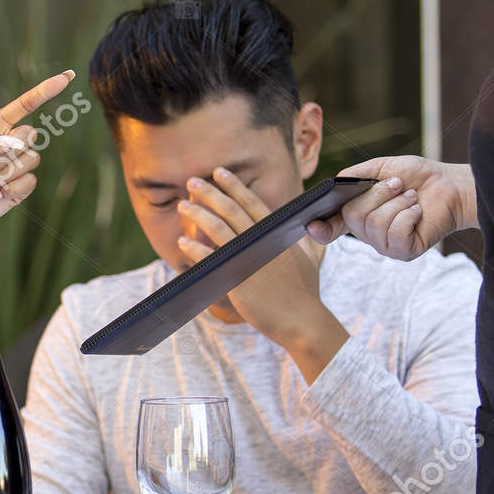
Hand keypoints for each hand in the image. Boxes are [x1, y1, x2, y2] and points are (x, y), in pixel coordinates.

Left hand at [0, 70, 73, 238]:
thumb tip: (13, 144)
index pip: (25, 105)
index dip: (45, 91)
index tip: (67, 76)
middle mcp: (9, 143)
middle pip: (30, 134)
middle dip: (6, 153)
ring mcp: (16, 165)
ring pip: (31, 159)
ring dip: (3, 175)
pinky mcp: (20, 187)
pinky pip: (28, 182)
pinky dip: (8, 189)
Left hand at [177, 169, 346, 374]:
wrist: (302, 320)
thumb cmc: (305, 291)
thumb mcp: (311, 257)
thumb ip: (306, 238)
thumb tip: (306, 223)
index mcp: (278, 233)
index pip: (252, 202)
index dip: (234, 186)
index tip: (219, 172)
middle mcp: (262, 241)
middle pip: (232, 210)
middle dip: (211, 193)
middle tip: (193, 180)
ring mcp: (249, 259)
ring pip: (219, 229)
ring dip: (199, 214)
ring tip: (183, 204)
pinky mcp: (238, 279)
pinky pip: (211, 259)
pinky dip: (196, 249)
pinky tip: (183, 241)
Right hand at [304, 155, 476, 260]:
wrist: (450, 185)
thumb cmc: (418, 177)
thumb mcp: (382, 168)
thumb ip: (356, 175)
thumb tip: (336, 182)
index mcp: (358, 215)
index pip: (330, 228)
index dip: (319, 229)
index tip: (312, 225)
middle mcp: (367, 234)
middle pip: (352, 216)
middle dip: (377, 194)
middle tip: (398, 185)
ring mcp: (384, 245)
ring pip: (374, 224)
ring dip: (398, 203)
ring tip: (412, 198)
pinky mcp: (404, 252)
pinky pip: (395, 233)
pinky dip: (409, 215)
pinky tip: (418, 212)